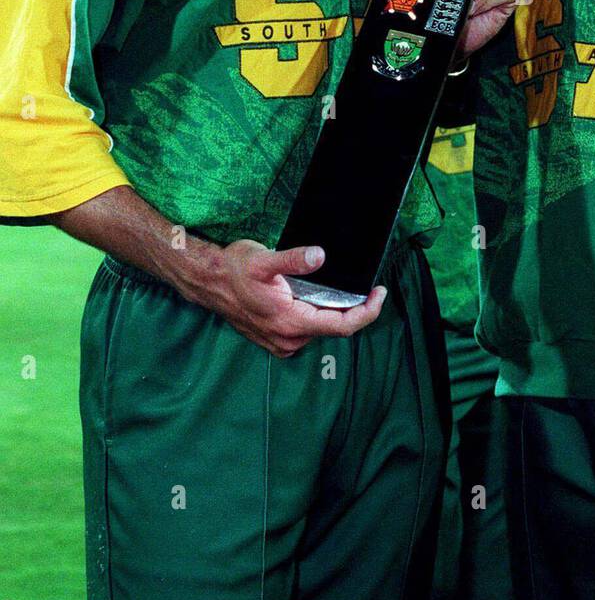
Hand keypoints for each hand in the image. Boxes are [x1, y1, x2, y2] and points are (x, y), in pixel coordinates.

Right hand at [189, 239, 385, 356]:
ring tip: (343, 290)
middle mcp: (288, 339)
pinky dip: (318, 316)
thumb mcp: (264, 259)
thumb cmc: (235, 269)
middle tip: (369, 288)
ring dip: (334, 312)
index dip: (367, 312)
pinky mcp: (276, 340)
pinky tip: (317, 299)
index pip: (343, 325)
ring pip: (321, 329)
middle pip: (335, 328)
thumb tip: (319, 256)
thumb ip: (293, 259)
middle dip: (355, 310)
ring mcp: (281, 343)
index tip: (380, 294)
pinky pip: (307, 331)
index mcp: (291, 322)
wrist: (209, 282)